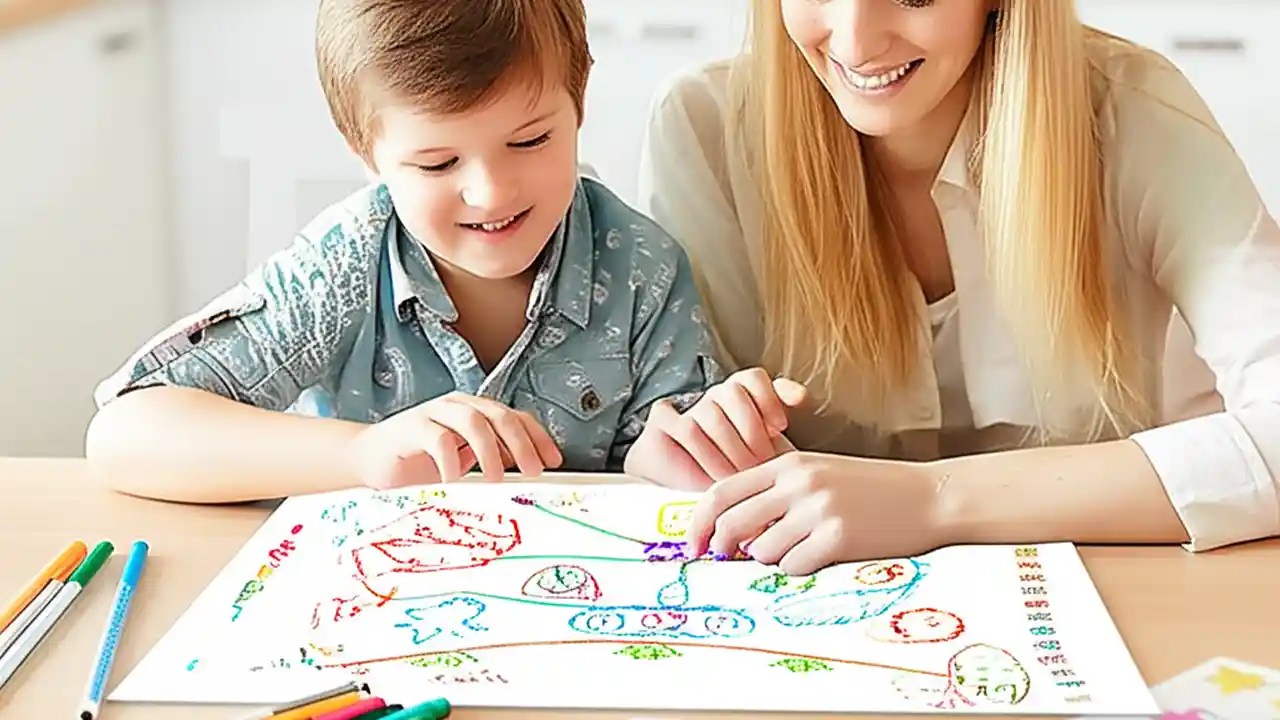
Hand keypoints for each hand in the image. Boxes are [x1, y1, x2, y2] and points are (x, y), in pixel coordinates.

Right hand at [348, 392, 561, 488]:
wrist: (368, 459)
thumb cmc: (418, 462)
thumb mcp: (464, 461)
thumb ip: (491, 459)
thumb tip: (526, 472)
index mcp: (475, 412)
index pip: (516, 417)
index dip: (538, 437)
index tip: (553, 461)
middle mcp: (459, 407)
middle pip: (500, 415)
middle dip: (521, 444)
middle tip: (532, 471)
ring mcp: (434, 413)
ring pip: (473, 421)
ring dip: (490, 450)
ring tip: (495, 478)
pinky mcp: (411, 427)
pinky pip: (438, 438)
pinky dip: (451, 460)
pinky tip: (454, 479)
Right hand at [624, 368, 807, 489]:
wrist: (692, 492)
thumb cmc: (739, 470)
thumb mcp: (769, 451)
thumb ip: (783, 420)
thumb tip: (801, 395)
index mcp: (742, 394)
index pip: (753, 378)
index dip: (768, 399)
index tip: (779, 427)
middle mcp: (715, 396)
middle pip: (732, 395)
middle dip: (750, 433)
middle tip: (760, 463)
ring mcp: (688, 407)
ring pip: (709, 415)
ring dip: (727, 450)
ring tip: (738, 475)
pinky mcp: (662, 421)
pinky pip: (685, 428)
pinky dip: (703, 454)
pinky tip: (712, 474)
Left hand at [687, 452, 948, 574]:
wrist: (928, 496)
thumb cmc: (871, 489)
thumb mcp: (818, 474)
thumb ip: (777, 491)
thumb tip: (732, 527)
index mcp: (788, 464)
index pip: (722, 491)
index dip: (699, 522)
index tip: (694, 545)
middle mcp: (798, 484)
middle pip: (732, 523)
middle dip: (721, 549)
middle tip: (724, 563)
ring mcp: (818, 510)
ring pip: (762, 551)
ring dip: (770, 561)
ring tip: (798, 551)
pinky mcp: (838, 538)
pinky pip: (794, 568)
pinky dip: (798, 570)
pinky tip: (819, 558)